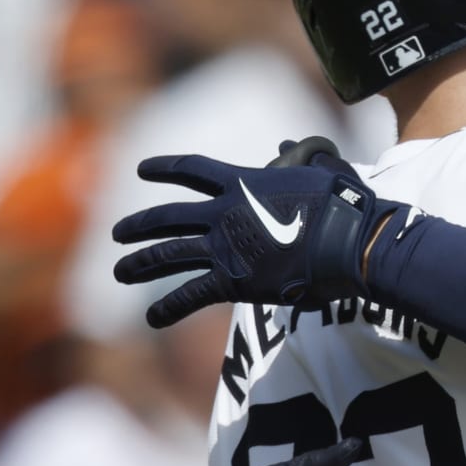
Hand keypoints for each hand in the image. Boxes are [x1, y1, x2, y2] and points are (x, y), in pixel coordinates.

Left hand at [112, 143, 408, 327]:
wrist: (346, 242)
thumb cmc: (342, 205)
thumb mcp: (321, 170)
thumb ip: (299, 159)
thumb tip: (287, 147)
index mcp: (243, 181)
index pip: (192, 169)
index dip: (164, 168)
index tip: (141, 170)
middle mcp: (224, 212)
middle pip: (169, 218)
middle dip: (140, 226)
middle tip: (119, 233)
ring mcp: (224, 247)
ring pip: (169, 255)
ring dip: (140, 264)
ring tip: (120, 271)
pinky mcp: (233, 280)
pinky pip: (191, 295)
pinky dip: (168, 308)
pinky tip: (152, 318)